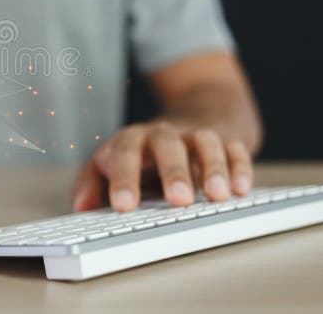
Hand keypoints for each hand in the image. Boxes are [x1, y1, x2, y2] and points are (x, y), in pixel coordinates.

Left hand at [72, 121, 252, 211]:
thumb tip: (80, 207)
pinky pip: (235, 147)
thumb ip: (91, 183)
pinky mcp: (225, 139)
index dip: (124, 178)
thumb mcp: (109, 163)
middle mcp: (163, 134)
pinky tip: (241, 189)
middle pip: (167, 144)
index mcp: (131, 139)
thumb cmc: (143, 152)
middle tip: (177, 200)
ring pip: (205, 142)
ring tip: (217, 197)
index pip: (124, 152)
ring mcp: (195, 135)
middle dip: (173, 172)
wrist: (191, 116)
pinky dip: (239, 166)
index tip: (123, 205)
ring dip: (212, 168)